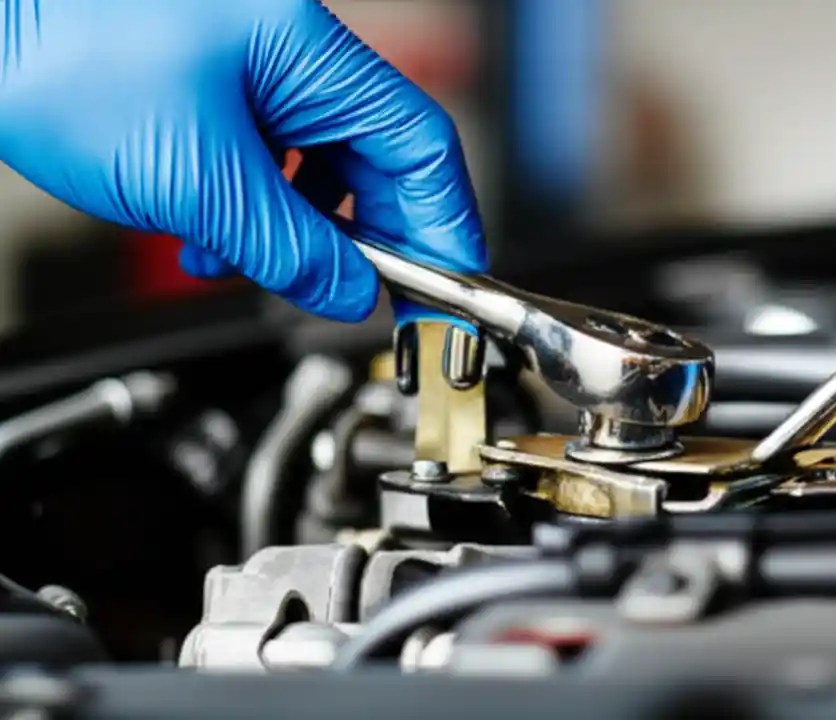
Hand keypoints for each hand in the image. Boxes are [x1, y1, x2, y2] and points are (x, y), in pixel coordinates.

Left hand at [0, 0, 484, 321]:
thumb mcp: (195, 181)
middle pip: (377, 158)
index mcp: (308, 50)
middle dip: (371, 240)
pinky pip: (268, 159)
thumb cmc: (54, 54)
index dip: (444, 227)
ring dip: (305, 232)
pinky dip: (256, 211)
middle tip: (369, 302)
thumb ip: (289, 246)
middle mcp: (291, 50)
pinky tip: (216, 241)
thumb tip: (349, 293)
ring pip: (320, 166)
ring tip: (266, 270)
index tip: (450, 292)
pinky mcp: (213, 87)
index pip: (421, 144)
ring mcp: (252, 65)